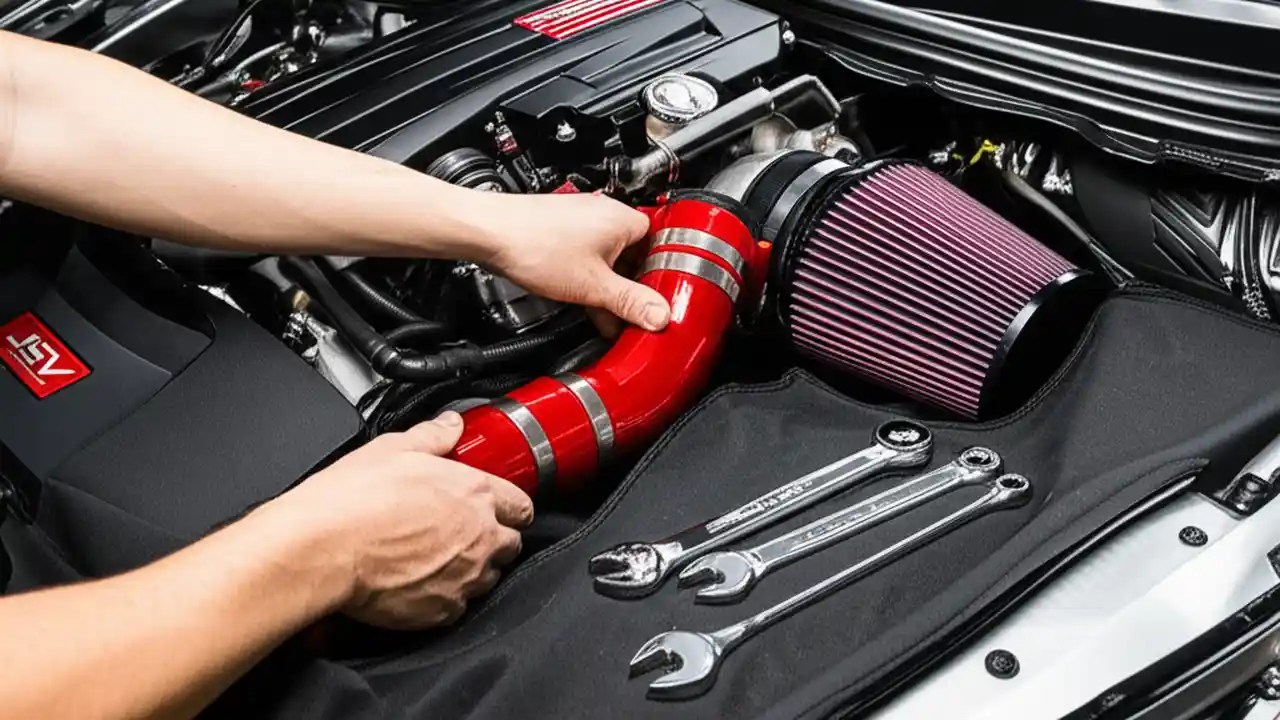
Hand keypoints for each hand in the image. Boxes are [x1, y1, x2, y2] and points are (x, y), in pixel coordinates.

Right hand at [259, 412, 533, 629]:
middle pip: (510, 544)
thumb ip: (433, 436)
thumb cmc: (354, 499)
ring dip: (473, 569)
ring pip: (488, 577)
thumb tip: (450, 425)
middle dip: (493, 539)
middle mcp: (479, 536)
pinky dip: (446, 597)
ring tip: (437, 559)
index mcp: (475, 492)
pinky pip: (459, 607)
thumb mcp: (394, 448)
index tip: (498, 509)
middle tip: (462, 533)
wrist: (324, 548)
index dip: (510, 507)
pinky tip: (420, 583)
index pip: (521, 505)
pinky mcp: (444, 611)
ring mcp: (465, 576)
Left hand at [478, 192, 670, 333]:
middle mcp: (607, 215)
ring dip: (610, 288)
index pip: (662, 247)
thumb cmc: (534, 245)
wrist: (488, 232)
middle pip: (635, 256)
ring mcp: (584, 221)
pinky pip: (588, 257)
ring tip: (607, 315)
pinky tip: (584, 300)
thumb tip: (660, 315)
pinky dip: (590, 279)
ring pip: (610, 260)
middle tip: (634, 315)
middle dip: (633, 289)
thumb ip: (630, 302)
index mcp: (624, 220)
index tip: (662, 301)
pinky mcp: (563, 230)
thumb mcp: (592, 285)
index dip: (664, 277)